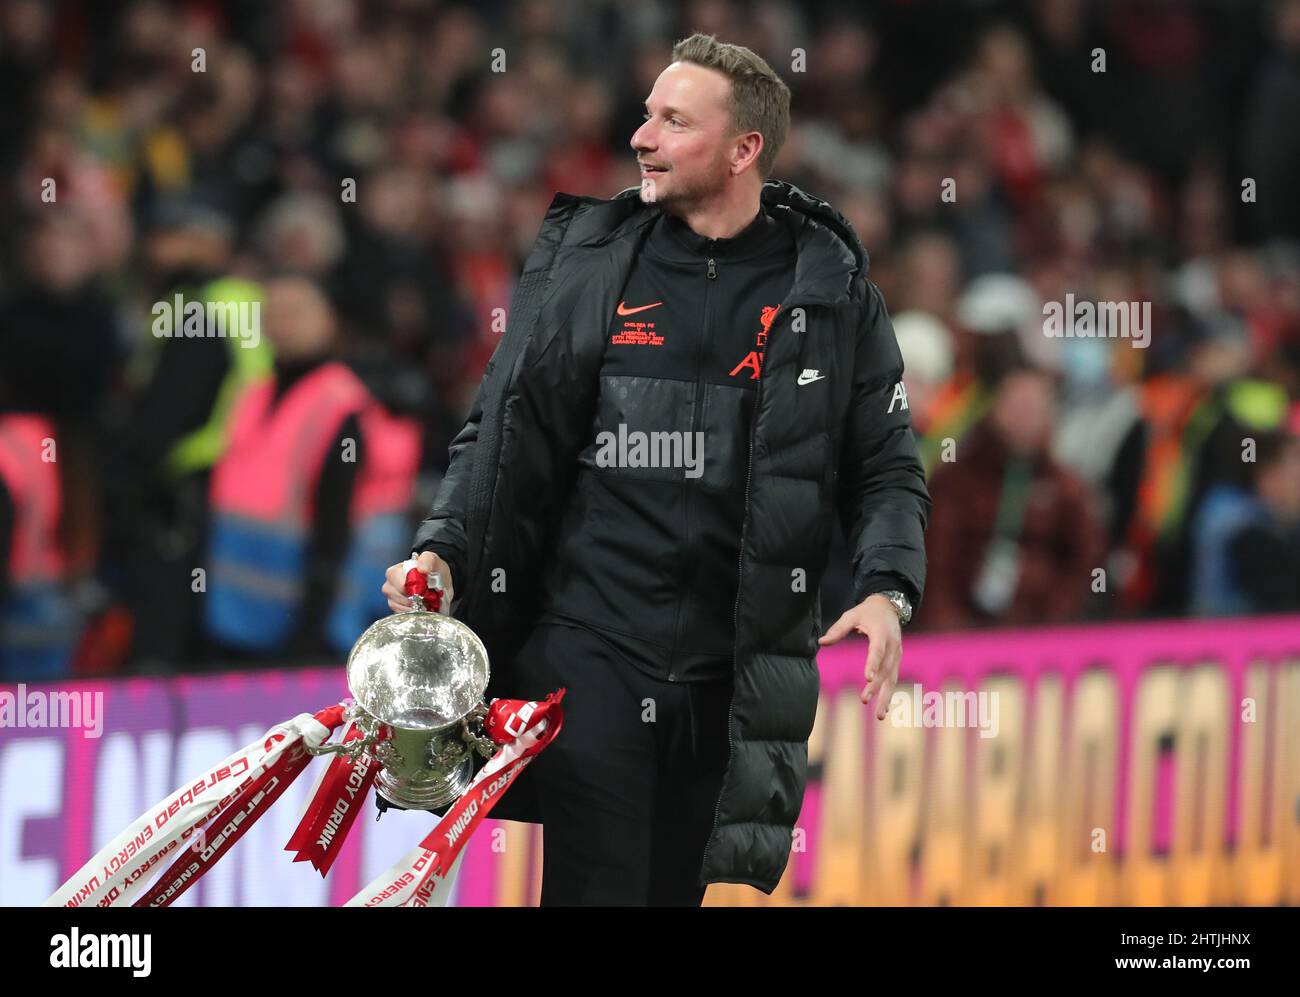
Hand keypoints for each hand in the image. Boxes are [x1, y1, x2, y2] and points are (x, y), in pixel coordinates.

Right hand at [383, 551, 454, 613]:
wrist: (438, 580)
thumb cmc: (432, 569)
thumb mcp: (433, 560)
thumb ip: (427, 560)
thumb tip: (422, 568)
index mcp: (394, 572)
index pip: (399, 584)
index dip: (413, 588)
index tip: (424, 588)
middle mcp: (389, 585)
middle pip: (398, 597)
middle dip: (415, 598)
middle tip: (426, 595)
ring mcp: (391, 598)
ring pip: (400, 607)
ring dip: (415, 606)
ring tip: (425, 600)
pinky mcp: (396, 608)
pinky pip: (403, 614)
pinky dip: (414, 612)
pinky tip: (421, 606)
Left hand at [817, 594, 901, 719]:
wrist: (890, 607)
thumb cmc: (867, 612)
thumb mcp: (851, 615)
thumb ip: (837, 629)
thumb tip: (821, 642)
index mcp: (881, 633)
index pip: (878, 650)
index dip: (873, 664)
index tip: (867, 678)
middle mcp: (893, 646)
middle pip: (885, 668)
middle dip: (876, 686)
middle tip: (864, 699)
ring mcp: (897, 654)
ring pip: (892, 678)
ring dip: (886, 696)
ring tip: (879, 715)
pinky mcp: (896, 660)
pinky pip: (892, 678)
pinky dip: (889, 693)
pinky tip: (883, 708)